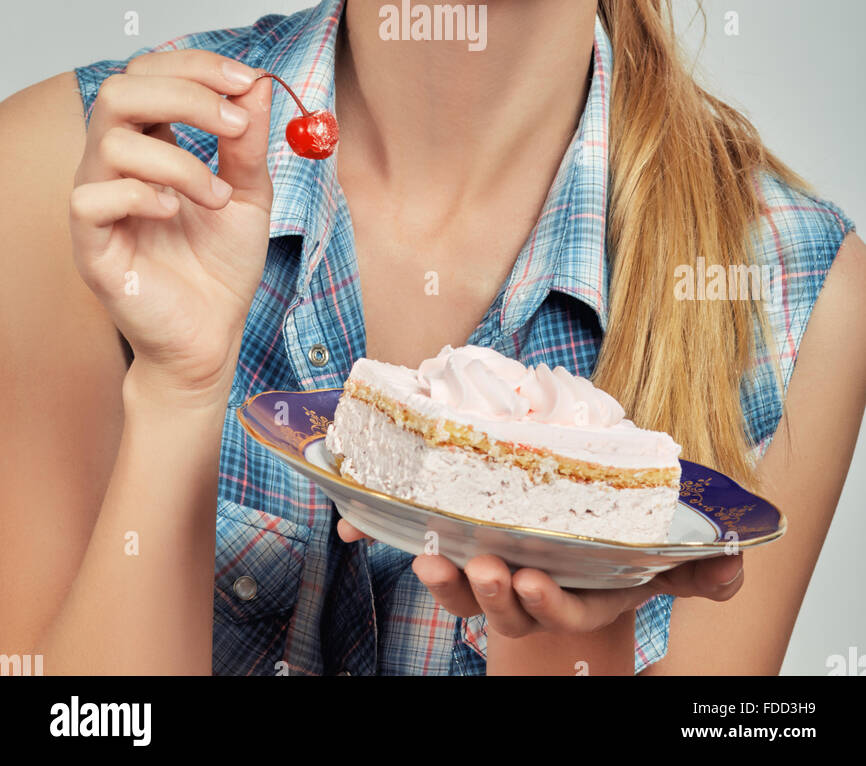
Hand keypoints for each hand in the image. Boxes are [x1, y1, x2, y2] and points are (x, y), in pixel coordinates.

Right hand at [69, 49, 273, 401]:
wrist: (215, 333)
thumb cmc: (223, 265)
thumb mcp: (249, 192)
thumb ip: (247, 141)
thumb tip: (257, 83)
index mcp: (148, 143)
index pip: (149, 74)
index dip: (195, 67)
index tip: (247, 80)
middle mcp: (114, 165)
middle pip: (119, 90)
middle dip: (183, 93)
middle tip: (233, 124)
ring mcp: (98, 203)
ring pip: (113, 141)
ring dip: (180, 163)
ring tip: (216, 198)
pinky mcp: (91, 246)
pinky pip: (92, 198)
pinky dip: (142, 194)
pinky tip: (177, 213)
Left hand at [336, 519, 743, 636]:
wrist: (572, 496)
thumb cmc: (618, 529)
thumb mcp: (660, 547)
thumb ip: (697, 563)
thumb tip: (731, 569)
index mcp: (580, 592)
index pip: (565, 612)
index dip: (549, 603)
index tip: (532, 581)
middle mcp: (533, 589)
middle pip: (510, 610)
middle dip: (498, 596)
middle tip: (493, 570)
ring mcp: (495, 568)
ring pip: (467, 593)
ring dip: (451, 582)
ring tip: (435, 561)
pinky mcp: (462, 543)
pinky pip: (432, 555)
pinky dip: (406, 545)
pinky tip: (377, 530)